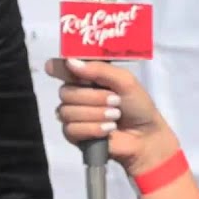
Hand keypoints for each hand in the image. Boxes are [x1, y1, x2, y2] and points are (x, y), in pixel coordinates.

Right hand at [44, 57, 180, 176]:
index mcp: (87, 77)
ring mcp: (73, 115)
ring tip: (115, 117)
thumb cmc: (138, 105)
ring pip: (67, 111)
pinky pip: (71, 129)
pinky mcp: (75, 136)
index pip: (62, 69)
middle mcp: (76, 94)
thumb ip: (100, 70)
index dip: (56, 68)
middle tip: (115, 101)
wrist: (146, 136)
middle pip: (65, 92)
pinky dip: (92, 129)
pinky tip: (108, 130)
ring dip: (95, 114)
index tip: (52, 68)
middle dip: (92, 98)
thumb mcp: (125, 81)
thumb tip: (70, 62)